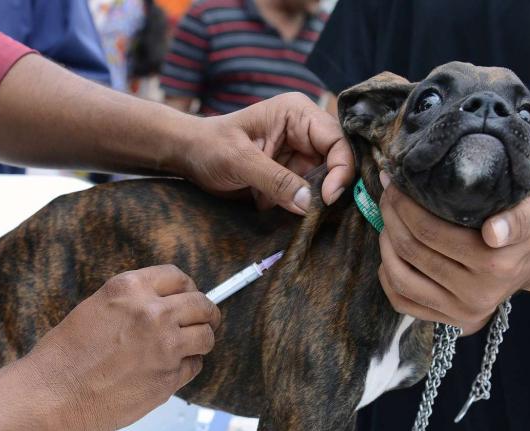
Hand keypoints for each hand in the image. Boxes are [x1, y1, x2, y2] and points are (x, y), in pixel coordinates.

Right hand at [25, 265, 219, 430]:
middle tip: (205, 321)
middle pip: (202, 305)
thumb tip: (164, 303)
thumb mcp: (97, 307)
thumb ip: (133, 302)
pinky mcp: (168, 378)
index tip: (190, 296)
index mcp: (131, 289)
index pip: (178, 277)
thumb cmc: (64, 356)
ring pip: (206, 337)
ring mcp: (165, 346)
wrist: (50, 395)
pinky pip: (194, 367)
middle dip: (206, 313)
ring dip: (201, 341)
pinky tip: (168, 370)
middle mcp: (152, 313)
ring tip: (189, 347)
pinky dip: (186, 368)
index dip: (188, 288)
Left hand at [187, 93, 354, 214]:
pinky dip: (305, 207)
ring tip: (305, 216)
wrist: (188, 156)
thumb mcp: (240, 161)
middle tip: (320, 212)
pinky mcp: (293, 175)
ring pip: (327, 180)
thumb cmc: (209, 146)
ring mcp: (300, 154)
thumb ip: (275, 180)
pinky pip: (310, 193)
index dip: (341, 169)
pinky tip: (297, 217)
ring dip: (317, 201)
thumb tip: (309, 204)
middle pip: (338, 161)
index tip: (327, 198)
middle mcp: (305, 131)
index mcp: (297, 113)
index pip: (337, 140)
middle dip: (332, 187)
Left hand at [377, 174, 529, 333]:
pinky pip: (403, 302)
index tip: (395, 182)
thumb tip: (493, 232)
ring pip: (402, 278)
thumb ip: (523, 216)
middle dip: (391, 217)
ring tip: (388, 219)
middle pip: (412, 251)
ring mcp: (463, 311)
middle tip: (387, 193)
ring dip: (385, 245)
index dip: (404, 204)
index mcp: (496, 263)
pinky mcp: (451, 321)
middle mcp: (477, 293)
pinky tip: (392, 251)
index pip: (430, 231)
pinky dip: (388, 275)